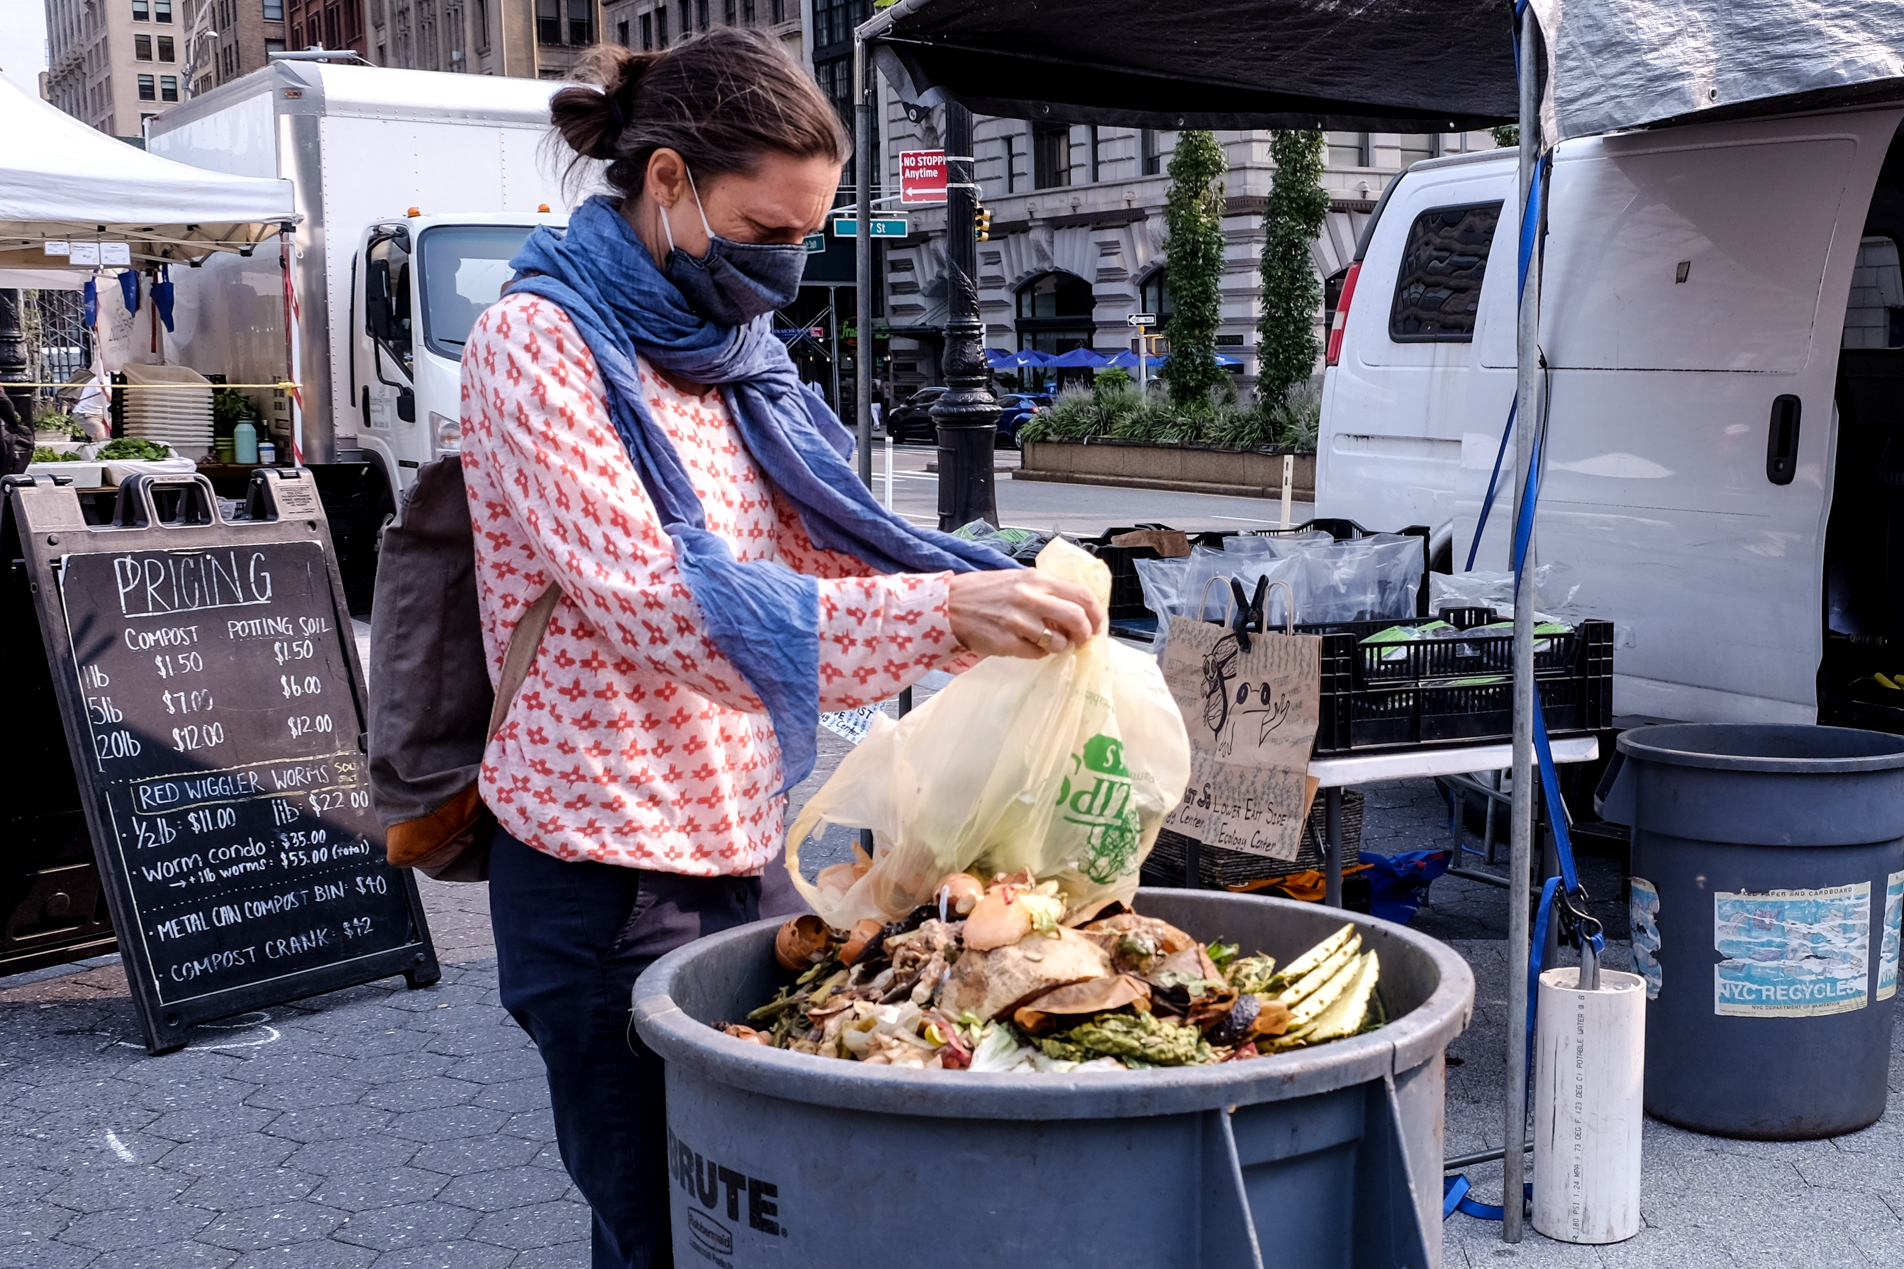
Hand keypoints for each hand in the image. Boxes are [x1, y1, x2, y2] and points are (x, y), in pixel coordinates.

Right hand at [946, 570, 1106, 658]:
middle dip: (1086, 634)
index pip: (1082, 595)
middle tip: (1082, 640)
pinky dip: (1037, 653)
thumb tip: (1077, 609)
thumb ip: (1047, 591)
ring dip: (1059, 646)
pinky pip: (1036, 654)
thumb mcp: (1018, 580)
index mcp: (1036, 580)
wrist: (948, 604)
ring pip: (1058, 642)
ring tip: (1048, 642)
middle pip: (1077, 619)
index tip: (1097, 624)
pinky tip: (1026, 644)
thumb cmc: (983, 592)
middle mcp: (1030, 598)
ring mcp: (1018, 621)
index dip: (1096, 613)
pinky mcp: (1007, 642)